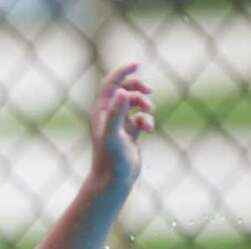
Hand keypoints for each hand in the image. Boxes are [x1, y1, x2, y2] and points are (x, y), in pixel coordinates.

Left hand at [89, 63, 154, 195]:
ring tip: (148, 110)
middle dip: (138, 87)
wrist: (113, 182)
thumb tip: (122, 92)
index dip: (123, 71)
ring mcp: (120, 125)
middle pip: (125, 90)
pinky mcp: (130, 135)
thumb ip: (117, 112)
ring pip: (135, 103)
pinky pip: (142, 118)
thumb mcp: (113, 134)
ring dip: (144, 103)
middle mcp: (109, 116)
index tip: (137, 64)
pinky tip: (148, 129)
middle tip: (148, 91)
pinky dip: (147, 120)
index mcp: (101, 111)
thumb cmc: (110, 159)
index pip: (111, 83)